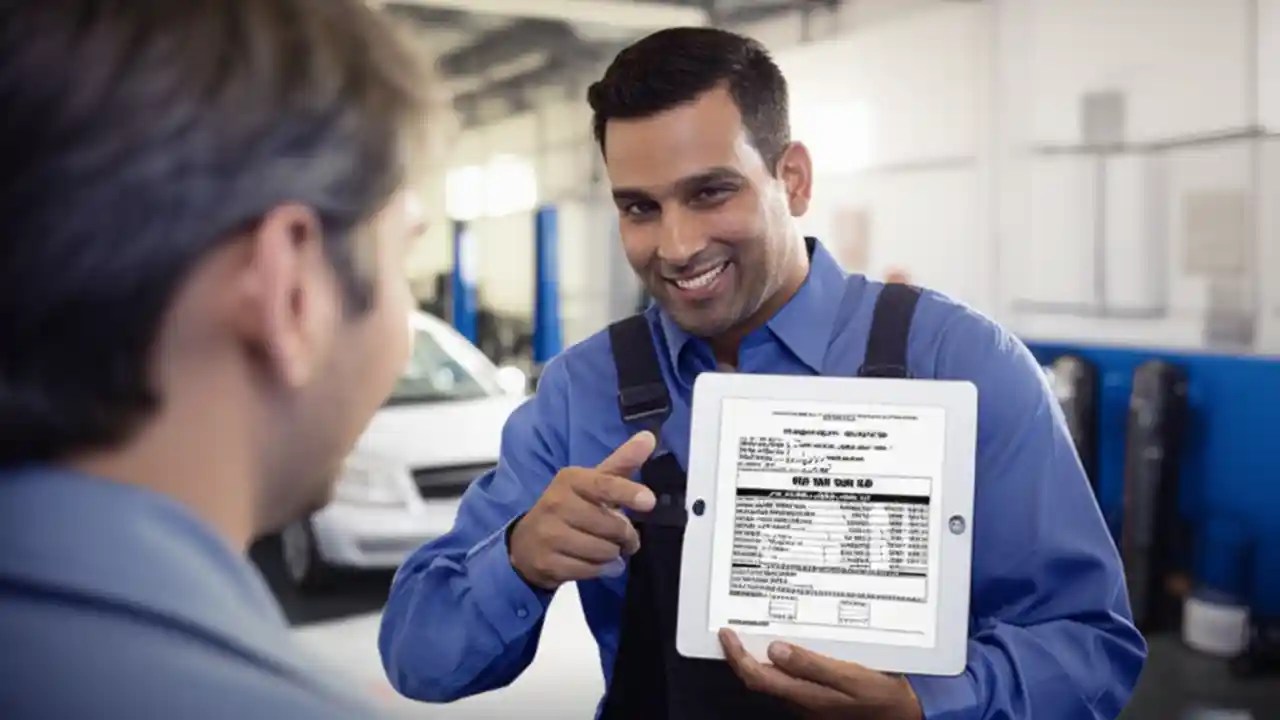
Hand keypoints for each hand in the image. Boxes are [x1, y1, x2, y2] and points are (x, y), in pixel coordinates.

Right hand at [509, 432, 656, 589]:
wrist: (526, 544)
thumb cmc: (567, 508)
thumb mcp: (591, 483)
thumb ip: (621, 463)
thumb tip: (649, 436)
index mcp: (570, 480)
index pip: (604, 485)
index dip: (627, 493)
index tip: (649, 501)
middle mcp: (556, 504)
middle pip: (612, 526)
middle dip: (626, 536)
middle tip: (624, 537)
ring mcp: (549, 534)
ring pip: (604, 551)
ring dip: (614, 554)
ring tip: (608, 549)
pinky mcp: (548, 562)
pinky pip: (591, 570)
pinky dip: (602, 570)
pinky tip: (597, 563)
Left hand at [719, 629, 923, 719]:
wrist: (906, 716)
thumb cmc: (881, 697)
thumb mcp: (851, 678)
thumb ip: (811, 664)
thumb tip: (774, 649)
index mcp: (805, 695)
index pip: (757, 677)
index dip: (736, 657)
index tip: (726, 633)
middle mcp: (801, 701)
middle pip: (760, 679)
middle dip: (742, 656)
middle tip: (733, 629)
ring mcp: (810, 702)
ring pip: (775, 679)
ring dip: (760, 658)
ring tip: (754, 630)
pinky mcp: (820, 699)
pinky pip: (791, 679)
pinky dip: (781, 661)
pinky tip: (788, 646)